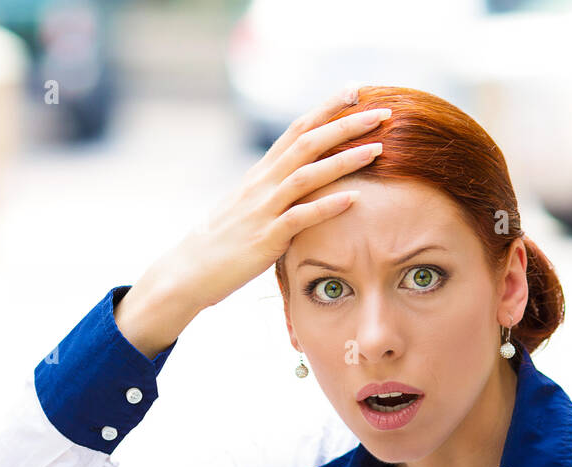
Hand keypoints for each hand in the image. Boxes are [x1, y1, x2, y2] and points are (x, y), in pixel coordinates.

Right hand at [143, 87, 390, 314]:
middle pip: (309, 142)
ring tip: (378, 149)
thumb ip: (272, 192)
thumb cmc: (221, 243)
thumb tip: (296, 184)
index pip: (297, 129)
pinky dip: (328, 206)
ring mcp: (263, 209)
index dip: (327, 108)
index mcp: (260, 174)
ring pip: (308, 174)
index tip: (356, 90)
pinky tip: (354, 199)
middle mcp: (262, 184)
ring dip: (345, 160)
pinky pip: (300, 217)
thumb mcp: (247, 208)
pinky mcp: (265, 238)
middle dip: (347, 124)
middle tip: (382, 112)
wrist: (189, 271)